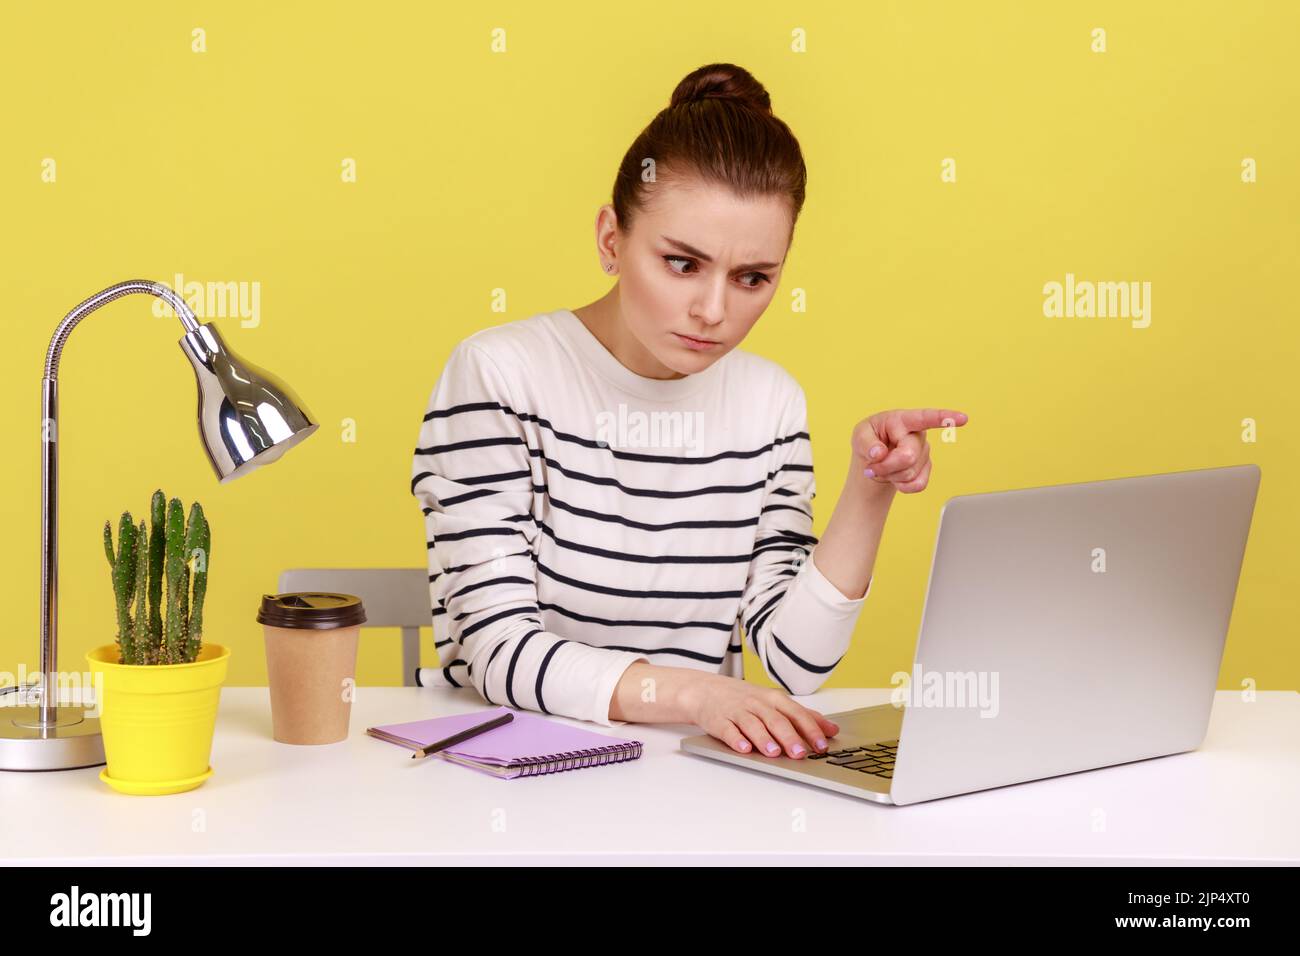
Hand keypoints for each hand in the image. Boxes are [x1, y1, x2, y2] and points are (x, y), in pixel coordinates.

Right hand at [681, 673, 840, 757]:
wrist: (704, 690)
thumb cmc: (744, 698)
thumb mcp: (774, 702)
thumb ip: (802, 715)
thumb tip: (832, 729)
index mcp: (774, 699)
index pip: (796, 713)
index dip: (810, 729)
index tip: (822, 745)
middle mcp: (757, 703)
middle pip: (776, 720)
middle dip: (789, 737)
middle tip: (800, 753)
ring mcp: (737, 711)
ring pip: (753, 724)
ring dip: (764, 739)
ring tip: (774, 753)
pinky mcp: (718, 720)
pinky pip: (728, 730)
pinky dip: (736, 739)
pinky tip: (743, 748)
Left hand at [852, 408, 968, 493]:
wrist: (874, 462)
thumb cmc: (869, 441)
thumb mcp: (860, 436)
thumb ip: (866, 442)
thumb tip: (878, 453)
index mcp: (902, 420)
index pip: (925, 417)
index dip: (944, 418)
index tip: (962, 418)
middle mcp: (917, 434)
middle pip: (908, 456)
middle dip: (886, 465)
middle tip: (873, 466)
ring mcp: (923, 452)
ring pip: (910, 473)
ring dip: (890, 475)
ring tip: (882, 468)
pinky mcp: (926, 469)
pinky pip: (917, 485)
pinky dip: (901, 486)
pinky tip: (894, 478)